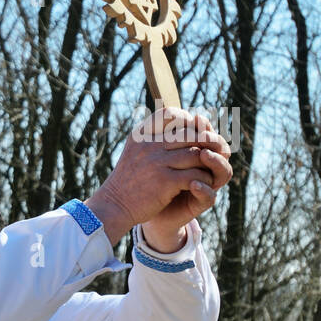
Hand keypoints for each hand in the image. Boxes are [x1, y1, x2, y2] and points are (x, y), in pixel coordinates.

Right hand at [85, 107, 230, 245]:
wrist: (114, 206)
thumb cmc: (129, 178)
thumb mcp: (136, 150)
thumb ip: (154, 136)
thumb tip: (186, 120)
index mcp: (141, 134)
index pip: (171, 113)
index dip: (187, 120)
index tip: (192, 133)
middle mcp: (149, 145)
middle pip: (190, 134)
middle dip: (203, 144)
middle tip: (207, 155)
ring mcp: (157, 163)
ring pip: (196, 154)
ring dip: (206, 164)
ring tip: (204, 170)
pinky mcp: (165, 182)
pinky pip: (196, 175)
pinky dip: (202, 180)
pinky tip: (199, 184)